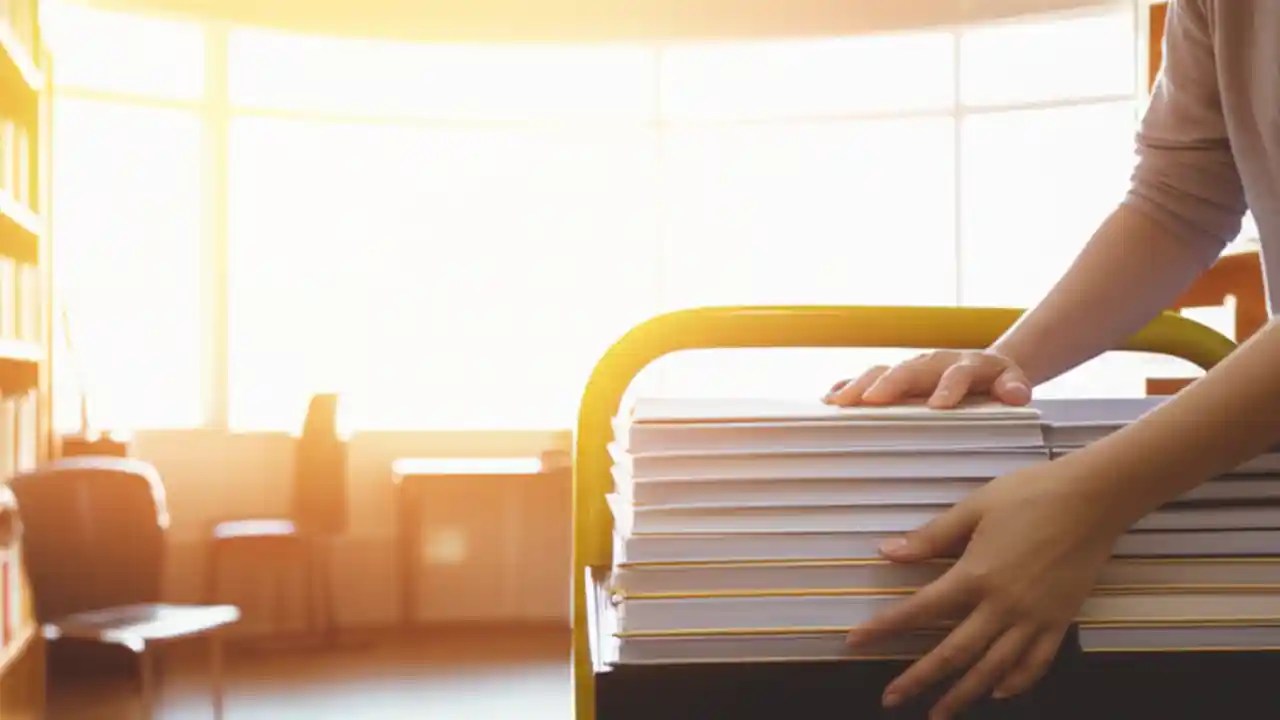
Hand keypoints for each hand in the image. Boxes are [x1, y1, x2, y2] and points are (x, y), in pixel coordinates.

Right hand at [823, 350, 1031, 407]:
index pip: (956, 374)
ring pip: (882, 371)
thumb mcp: (1014, 381)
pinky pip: (868, 378)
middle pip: (909, 369)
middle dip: (888, 384)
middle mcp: (933, 361)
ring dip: (859, 385)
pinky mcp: (895, 376)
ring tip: (839, 401)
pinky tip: (830, 398)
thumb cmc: (998, 380)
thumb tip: (1016, 393)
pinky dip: (848, 386)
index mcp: (965, 364)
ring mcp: (911, 367)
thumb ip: (1014, 387)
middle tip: (870, 400)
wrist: (987, 365)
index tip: (938, 406)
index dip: (948, 388)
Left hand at [846, 458, 1123, 718]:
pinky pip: (1036, 663)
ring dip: (963, 694)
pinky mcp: (1061, 621)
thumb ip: (932, 537)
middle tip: (891, 698)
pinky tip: (999, 694)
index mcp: (975, 575)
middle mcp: (1002, 606)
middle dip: (919, 679)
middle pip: (953, 653)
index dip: (885, 629)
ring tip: (939, 714)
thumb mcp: (974, 508)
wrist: (1095, 498)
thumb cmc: (1030, 494)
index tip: (855, 643)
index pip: (920, 611)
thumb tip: (887, 552)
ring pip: (993, 668)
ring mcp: (1034, 618)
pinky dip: (1016, 682)